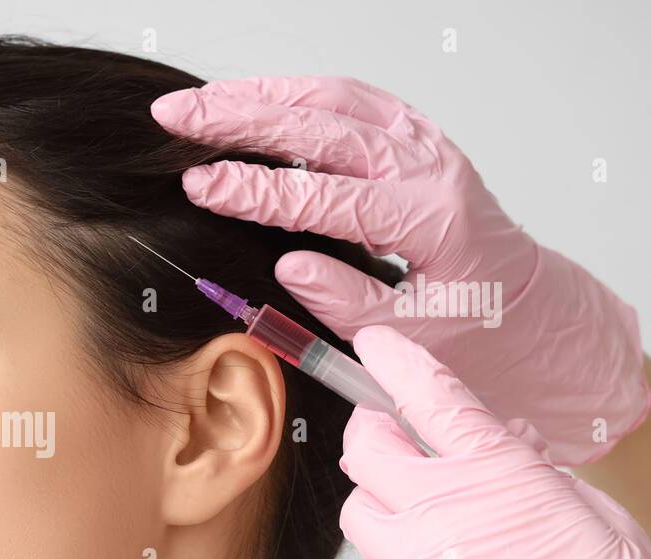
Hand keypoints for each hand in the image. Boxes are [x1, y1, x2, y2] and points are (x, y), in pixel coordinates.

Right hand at [150, 75, 649, 465]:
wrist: (517, 295)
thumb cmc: (466, 319)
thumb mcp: (408, 332)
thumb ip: (347, 300)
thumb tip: (289, 265)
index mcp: (429, 218)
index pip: (324, 197)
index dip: (255, 190)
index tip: (199, 184)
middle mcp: (427, 166)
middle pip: (320, 128)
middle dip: (239, 119)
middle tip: (177, 117)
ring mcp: (420, 140)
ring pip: (331, 99)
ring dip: (260, 95)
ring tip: (199, 103)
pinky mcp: (410, 132)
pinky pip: (347, 97)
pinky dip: (293, 92)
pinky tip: (251, 96)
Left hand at [337, 324, 650, 558]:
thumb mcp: (593, 520)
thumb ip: (533, 478)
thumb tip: (505, 456)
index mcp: (499, 474)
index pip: (431, 396)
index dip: (396, 362)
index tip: (374, 346)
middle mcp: (443, 511)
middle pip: (365, 449)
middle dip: (370, 437)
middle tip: (384, 440)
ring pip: (356, 513)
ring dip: (378, 509)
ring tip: (418, 525)